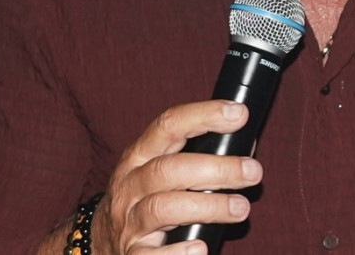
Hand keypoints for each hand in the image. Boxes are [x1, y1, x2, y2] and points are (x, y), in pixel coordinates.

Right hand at [92, 100, 263, 254]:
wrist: (101, 241)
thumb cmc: (146, 197)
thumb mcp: (161, 170)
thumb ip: (198, 155)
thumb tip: (246, 146)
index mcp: (139, 155)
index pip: (168, 125)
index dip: (204, 115)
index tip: (238, 113)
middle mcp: (130, 184)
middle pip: (169, 169)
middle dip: (216, 169)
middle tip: (253, 171)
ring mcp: (128, 221)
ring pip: (163, 208)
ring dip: (208, 206)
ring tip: (241, 208)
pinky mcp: (132, 254)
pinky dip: (178, 252)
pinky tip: (201, 247)